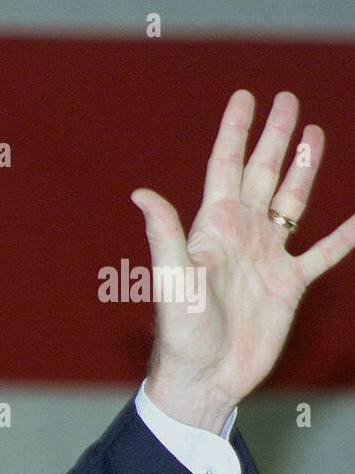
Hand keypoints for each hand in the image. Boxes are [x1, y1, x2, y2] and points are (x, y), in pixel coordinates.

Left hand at [132, 89, 354, 431]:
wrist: (206, 377)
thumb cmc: (183, 332)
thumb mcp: (174, 279)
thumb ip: (165, 234)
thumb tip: (140, 193)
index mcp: (212, 228)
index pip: (224, 167)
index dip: (235, 132)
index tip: (245, 97)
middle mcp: (240, 235)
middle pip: (261, 174)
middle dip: (273, 137)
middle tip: (286, 99)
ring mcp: (266, 257)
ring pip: (291, 201)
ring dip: (303, 168)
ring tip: (314, 133)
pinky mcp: (289, 285)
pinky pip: (324, 252)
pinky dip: (346, 233)